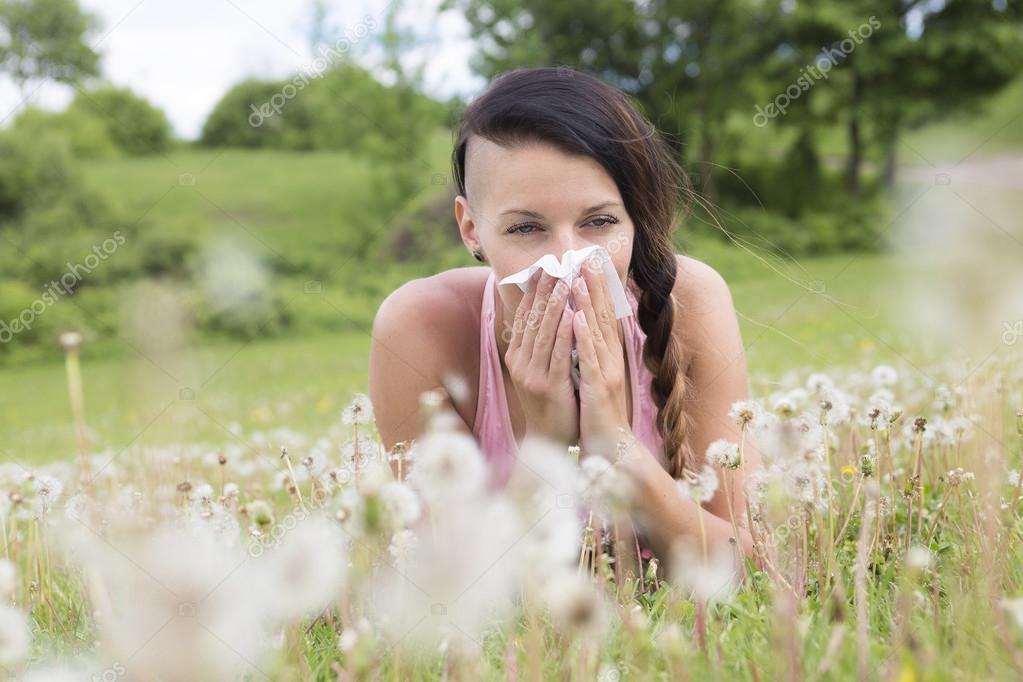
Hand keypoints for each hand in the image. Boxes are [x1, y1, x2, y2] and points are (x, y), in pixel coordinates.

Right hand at [504, 269, 579, 446]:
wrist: (549, 440)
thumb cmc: (548, 401)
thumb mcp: (537, 369)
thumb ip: (538, 343)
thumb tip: (542, 311)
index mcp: (516, 357)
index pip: (524, 317)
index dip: (533, 292)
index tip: (543, 268)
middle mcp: (520, 364)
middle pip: (533, 320)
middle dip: (545, 291)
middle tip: (555, 265)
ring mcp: (533, 376)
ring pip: (545, 334)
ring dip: (556, 306)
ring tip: (566, 282)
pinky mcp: (550, 388)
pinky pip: (559, 355)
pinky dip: (567, 334)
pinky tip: (575, 316)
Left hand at [571, 254, 632, 457]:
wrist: (610, 448)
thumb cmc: (598, 414)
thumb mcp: (593, 378)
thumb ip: (589, 355)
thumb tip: (580, 331)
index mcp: (608, 356)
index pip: (603, 316)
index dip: (598, 289)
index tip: (590, 264)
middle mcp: (611, 360)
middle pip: (603, 317)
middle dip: (595, 287)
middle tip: (587, 258)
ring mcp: (606, 373)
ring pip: (597, 332)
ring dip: (589, 304)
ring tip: (580, 279)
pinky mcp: (599, 388)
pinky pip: (590, 358)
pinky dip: (584, 337)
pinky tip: (577, 318)